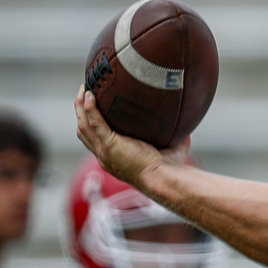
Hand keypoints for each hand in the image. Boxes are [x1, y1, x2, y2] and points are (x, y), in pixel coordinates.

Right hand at [74, 87, 189, 187]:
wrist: (164, 177)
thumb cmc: (170, 170)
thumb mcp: (170, 153)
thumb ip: (175, 142)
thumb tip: (186, 132)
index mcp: (114, 159)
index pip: (96, 141)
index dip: (91, 125)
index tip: (94, 109)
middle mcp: (105, 157)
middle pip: (84, 132)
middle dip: (81, 112)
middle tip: (83, 94)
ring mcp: (105, 152)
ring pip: (84, 126)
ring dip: (81, 107)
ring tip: (83, 90)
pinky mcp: (110, 145)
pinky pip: (94, 122)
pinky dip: (90, 109)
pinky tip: (90, 95)